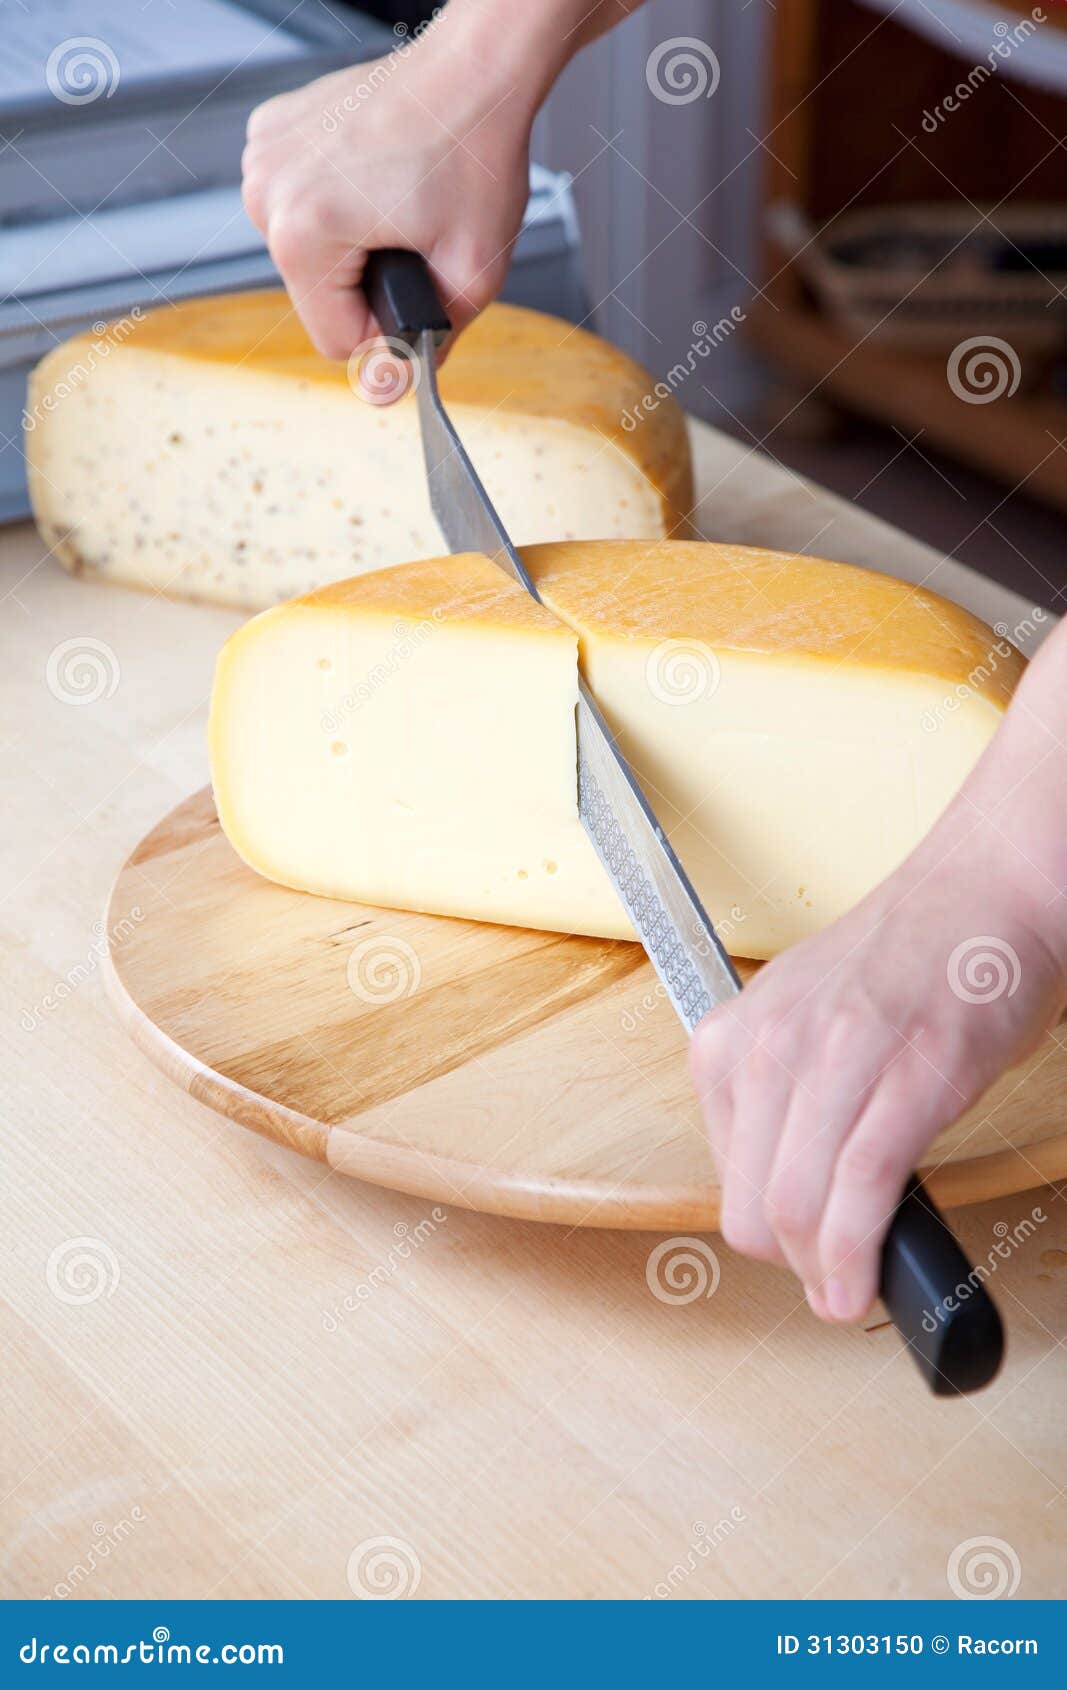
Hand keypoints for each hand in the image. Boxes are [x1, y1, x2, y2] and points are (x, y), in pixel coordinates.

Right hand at [241, 16, 534, 359]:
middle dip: (367, 283)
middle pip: (315, 299)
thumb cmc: (473, 154)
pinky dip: (336, 205)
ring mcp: (262, 158)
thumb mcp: (471, 276)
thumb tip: (385, 391)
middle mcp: (266, 191)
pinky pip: (299, 207)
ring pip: (306, 256)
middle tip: (415, 232)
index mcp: (302, 231)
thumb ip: (427, 347)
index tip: (419, 284)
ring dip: (352, 247)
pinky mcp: (270, 135)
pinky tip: (373, 177)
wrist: (474, 72)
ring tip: (395, 201)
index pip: (335, 342)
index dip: (387, 329)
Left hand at [690, 835, 1065, 1323]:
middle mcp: (769, 1045)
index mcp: (732, 1036)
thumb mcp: (802, 1020)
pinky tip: (868, 1286)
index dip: (764, 1231)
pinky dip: (861, 1255)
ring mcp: (836, 1058)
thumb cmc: (905, 959)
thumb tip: (782, 1192)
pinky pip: (863, 1190)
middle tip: (832, 1280)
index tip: (799, 1250)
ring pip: (798, 1207)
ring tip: (850, 1294)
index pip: (724, 1174)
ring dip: (826, 1274)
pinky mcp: (909, 1075)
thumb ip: (781, 1096)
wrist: (984, 891)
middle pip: (752, 1204)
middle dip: (792, 1263)